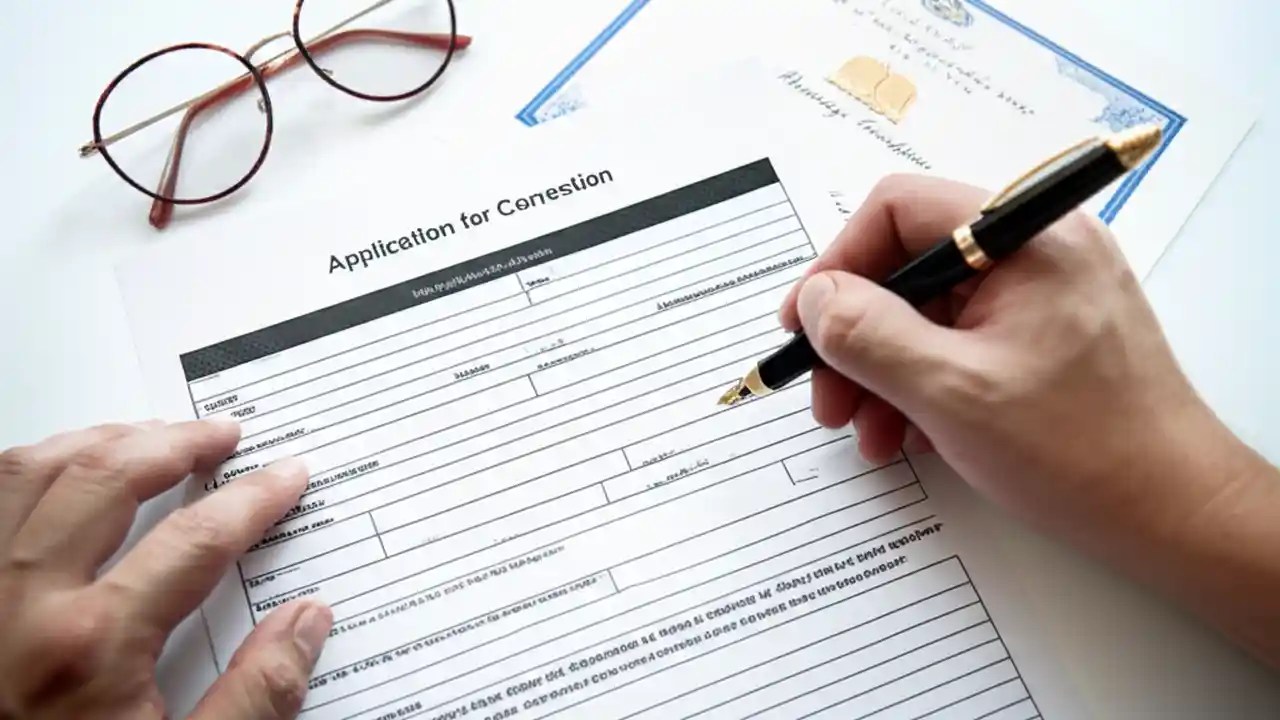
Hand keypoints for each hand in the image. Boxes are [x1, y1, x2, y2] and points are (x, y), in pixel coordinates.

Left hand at [0, 420, 331, 718]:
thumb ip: (254, 698)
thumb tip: (306, 624)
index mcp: (93, 645)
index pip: (195, 538)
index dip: (252, 498)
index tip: (282, 478)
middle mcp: (21, 603)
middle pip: (108, 478)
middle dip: (176, 443)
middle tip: (220, 435)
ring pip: (29, 472)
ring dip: (97, 438)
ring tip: (145, 433)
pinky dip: (22, 469)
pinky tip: (53, 469)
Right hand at [779, 174, 1225, 545]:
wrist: (1173, 515)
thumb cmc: (1083, 451)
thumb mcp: (950, 391)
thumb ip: (869, 335)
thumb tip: (816, 301)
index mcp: (1028, 236)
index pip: (900, 210)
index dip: (839, 265)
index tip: (806, 324)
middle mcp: (1039, 249)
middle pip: (910, 265)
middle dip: (857, 335)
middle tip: (828, 396)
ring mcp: (1045, 292)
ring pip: (930, 311)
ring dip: (883, 370)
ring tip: (867, 431)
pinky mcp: (1046, 334)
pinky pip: (961, 340)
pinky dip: (923, 383)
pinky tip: (908, 433)